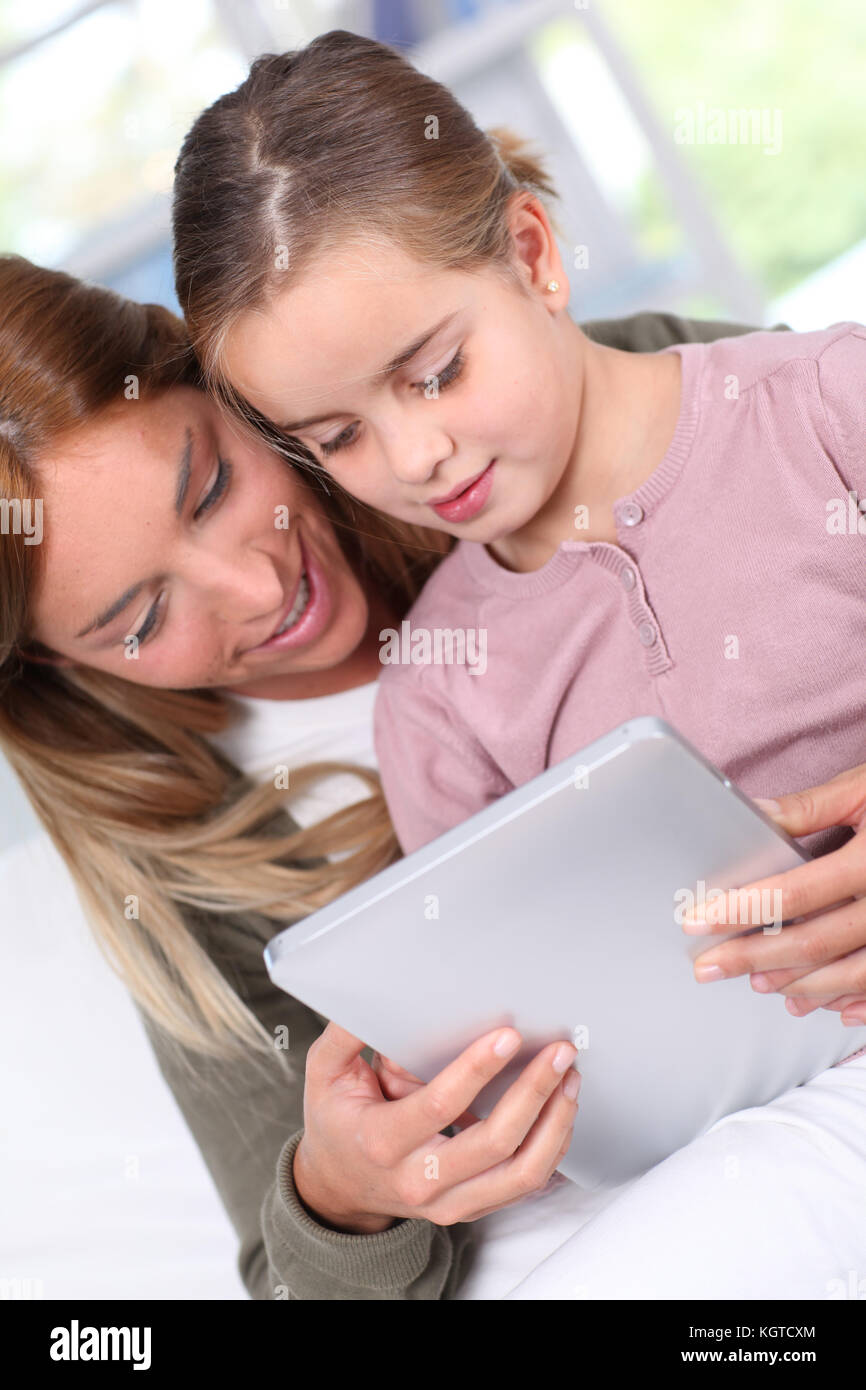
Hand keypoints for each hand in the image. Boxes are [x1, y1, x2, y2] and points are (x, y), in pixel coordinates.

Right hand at [292, 1021, 580, 1233]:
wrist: (338, 1186)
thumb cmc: (337, 1120)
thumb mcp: (325, 1073)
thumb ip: (348, 1034)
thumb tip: (380, 993)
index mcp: (381, 1142)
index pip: (438, 1106)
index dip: (477, 1069)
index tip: (509, 1036)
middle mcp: (418, 1181)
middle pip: (494, 1144)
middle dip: (534, 1093)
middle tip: (560, 1053)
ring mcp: (447, 1203)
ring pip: (521, 1174)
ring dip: (555, 1124)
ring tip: (570, 1080)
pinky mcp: (469, 1208)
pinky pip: (523, 1185)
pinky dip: (552, 1147)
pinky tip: (561, 1111)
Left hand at [680, 765, 865, 1026]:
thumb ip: (811, 808)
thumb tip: (756, 815)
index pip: (794, 891)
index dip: (740, 909)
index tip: (697, 922)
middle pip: (815, 943)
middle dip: (754, 960)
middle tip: (709, 969)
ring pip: (853, 974)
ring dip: (802, 987)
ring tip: (761, 987)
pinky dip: (858, 1000)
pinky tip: (828, 1006)